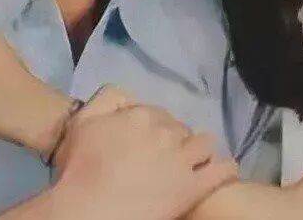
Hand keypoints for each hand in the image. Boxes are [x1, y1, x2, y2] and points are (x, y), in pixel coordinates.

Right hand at [51, 105, 238, 219]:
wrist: (87, 210)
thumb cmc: (77, 170)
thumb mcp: (82, 122)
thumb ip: (105, 100)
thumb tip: (127, 95)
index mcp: (141, 115)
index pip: (157, 114)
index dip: (152, 127)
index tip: (145, 141)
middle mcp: (167, 131)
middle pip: (180, 128)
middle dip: (175, 139)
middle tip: (164, 156)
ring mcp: (183, 159)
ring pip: (204, 144)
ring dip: (199, 150)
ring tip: (193, 162)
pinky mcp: (193, 188)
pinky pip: (222, 172)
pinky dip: (225, 169)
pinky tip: (223, 171)